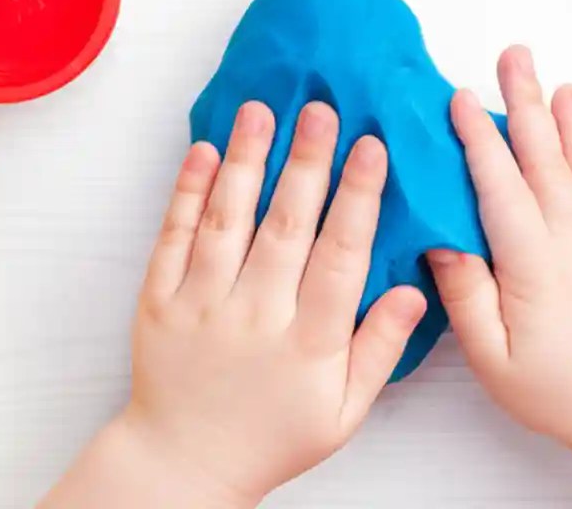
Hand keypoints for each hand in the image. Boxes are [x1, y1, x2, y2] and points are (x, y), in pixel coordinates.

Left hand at [42, 102, 425, 508]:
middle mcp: (255, 317)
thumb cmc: (273, 435)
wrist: (184, 461)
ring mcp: (201, 305)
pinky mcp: (159, 301)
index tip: (370, 148)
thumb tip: (413, 291)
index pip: (340, 257)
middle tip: (322, 109)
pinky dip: (187, 194)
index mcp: (308, 343)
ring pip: (228, 221)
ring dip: (247, 162)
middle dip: (307, 163)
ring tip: (261, 111)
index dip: (357, 199)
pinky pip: (173, 238)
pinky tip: (204, 153)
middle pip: (286, 227)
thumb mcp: (343, 412)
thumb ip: (379, 349)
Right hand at [430, 46, 571, 507]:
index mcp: (533, 264)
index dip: (478, 140)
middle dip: (523, 103)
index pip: (500, 187)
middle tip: (512, 56)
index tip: (457, 98)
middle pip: (543, 159)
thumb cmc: (561, 392)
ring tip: (551, 77)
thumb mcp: (494, 358)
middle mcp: (569, 241)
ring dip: (560, 118)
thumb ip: (466, 295)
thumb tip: (440, 239)